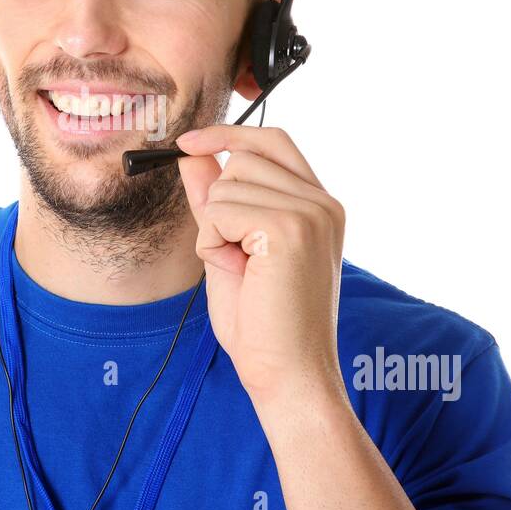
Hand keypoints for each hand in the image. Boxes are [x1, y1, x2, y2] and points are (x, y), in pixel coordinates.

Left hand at [175, 125, 346, 408]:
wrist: (288, 375)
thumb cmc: (262, 324)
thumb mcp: (230, 248)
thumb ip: (215, 199)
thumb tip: (192, 155)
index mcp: (319, 205)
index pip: (272, 141)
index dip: (228, 134)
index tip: (188, 143)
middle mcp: (322, 202)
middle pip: (242, 158)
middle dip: (219, 203)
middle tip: (238, 257)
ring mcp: (310, 212)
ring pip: (226, 183)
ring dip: (215, 228)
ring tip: (243, 270)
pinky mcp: (290, 227)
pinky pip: (219, 209)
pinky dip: (213, 242)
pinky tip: (240, 273)